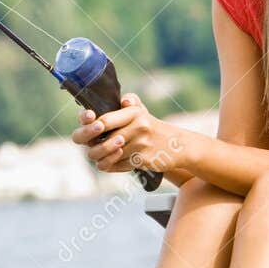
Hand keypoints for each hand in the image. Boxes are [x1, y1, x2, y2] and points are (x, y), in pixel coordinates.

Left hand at [71, 93, 185, 174]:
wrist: (176, 146)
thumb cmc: (151, 128)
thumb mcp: (142, 111)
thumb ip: (130, 101)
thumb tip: (124, 101)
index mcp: (134, 112)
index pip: (104, 121)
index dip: (91, 128)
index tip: (92, 131)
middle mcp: (139, 126)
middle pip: (104, 142)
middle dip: (96, 147)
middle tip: (94, 147)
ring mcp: (141, 144)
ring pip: (109, 156)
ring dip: (104, 158)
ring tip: (104, 155)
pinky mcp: (143, 159)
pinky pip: (118, 166)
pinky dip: (114, 165)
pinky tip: (116, 161)